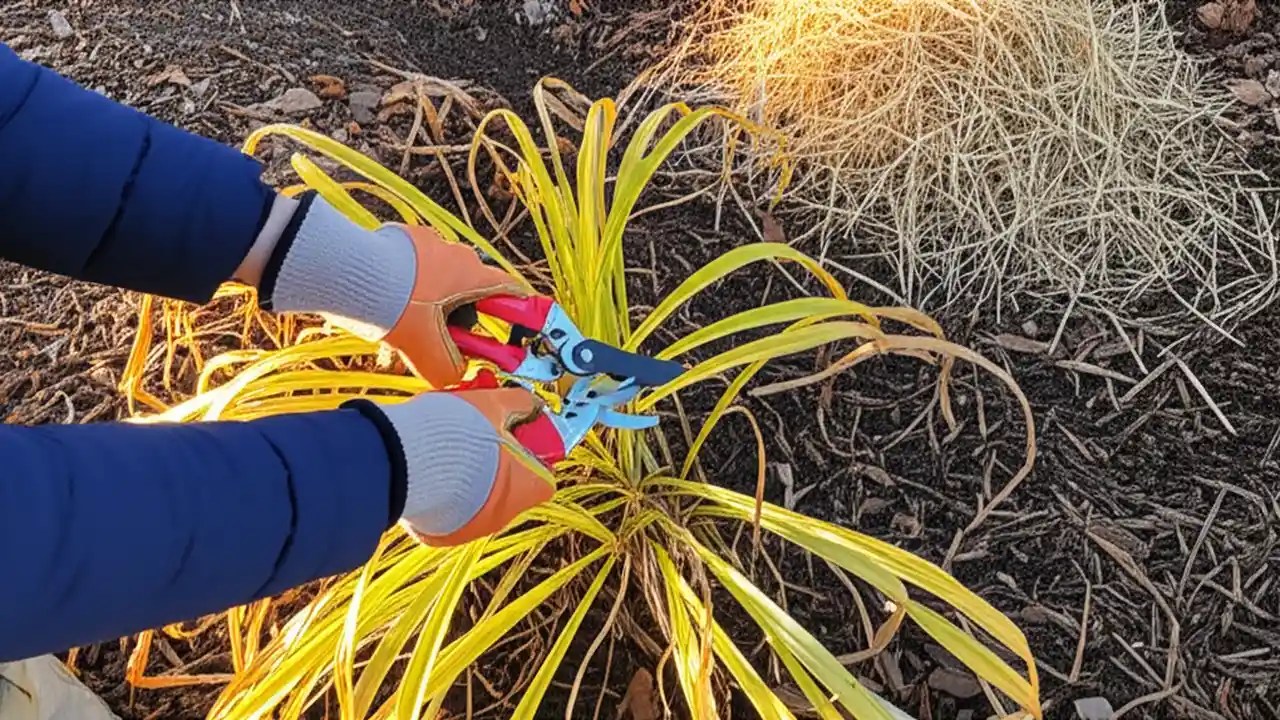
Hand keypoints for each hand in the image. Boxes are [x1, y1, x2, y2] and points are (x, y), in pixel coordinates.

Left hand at [253, 193, 527, 386]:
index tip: (517, 323)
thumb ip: (448, 369)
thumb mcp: (424, 352)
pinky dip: (404, 280)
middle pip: (471, 286)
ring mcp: (429, 240)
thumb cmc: (395, 309)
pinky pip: (412, 262)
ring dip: (429, 296)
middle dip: (458, 311)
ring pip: (439, 274)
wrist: (349, 271)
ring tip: (402, 319)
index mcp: (473, 276)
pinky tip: (385, 298)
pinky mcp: (401, 236)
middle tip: (439, 334)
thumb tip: (459, 377)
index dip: (518, 310)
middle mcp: (457, 253)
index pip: (511, 291)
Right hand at [355, 386, 554, 545]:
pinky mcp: (441, 533)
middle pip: (511, 489)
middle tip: (478, 438)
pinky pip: (449, 513)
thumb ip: (518, 403)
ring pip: (477, 501)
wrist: (404, 460)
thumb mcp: (493, 404)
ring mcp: (471, 527)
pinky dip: (444, 495)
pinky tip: (431, 471)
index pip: (544, 477)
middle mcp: (503, 514)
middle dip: (497, 465)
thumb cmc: (456, 434)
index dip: (533, 454)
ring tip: (449, 451)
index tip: (516, 436)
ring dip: (469, 480)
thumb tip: (530, 402)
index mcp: (526, 486)